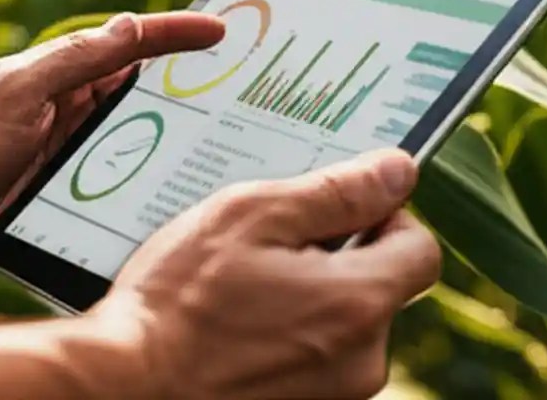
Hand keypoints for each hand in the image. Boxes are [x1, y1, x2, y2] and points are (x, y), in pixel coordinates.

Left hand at [0, 12, 225, 274]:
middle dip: (193, 88)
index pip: (131, 46)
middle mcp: (74, 112)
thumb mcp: (17, 91)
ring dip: (179, 143)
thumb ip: (75, 60)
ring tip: (234, 144)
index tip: (222, 31)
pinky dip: (152, 187)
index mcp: (62, 77)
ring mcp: (75, 156)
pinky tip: (186, 197)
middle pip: (146, 94)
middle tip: (248, 89)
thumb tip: (130, 26)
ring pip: (141, 142)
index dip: (177, 36)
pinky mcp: (73, 198)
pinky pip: (123, 188)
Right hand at [88, 149, 440, 399]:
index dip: (386, 216)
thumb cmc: (179, 302)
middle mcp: (361, 360)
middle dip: (335, 258)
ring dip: (305, 299)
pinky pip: (311, 358)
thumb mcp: (250, 218)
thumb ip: (335, 192)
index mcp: (358, 302)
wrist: (126, 387)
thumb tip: (398, 170)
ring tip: (239, 287)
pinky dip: (284, 336)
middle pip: (379, 287)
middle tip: (268, 244)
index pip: (420, 248)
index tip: (340, 206)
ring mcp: (333, 396)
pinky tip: (234, 324)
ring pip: (341, 325)